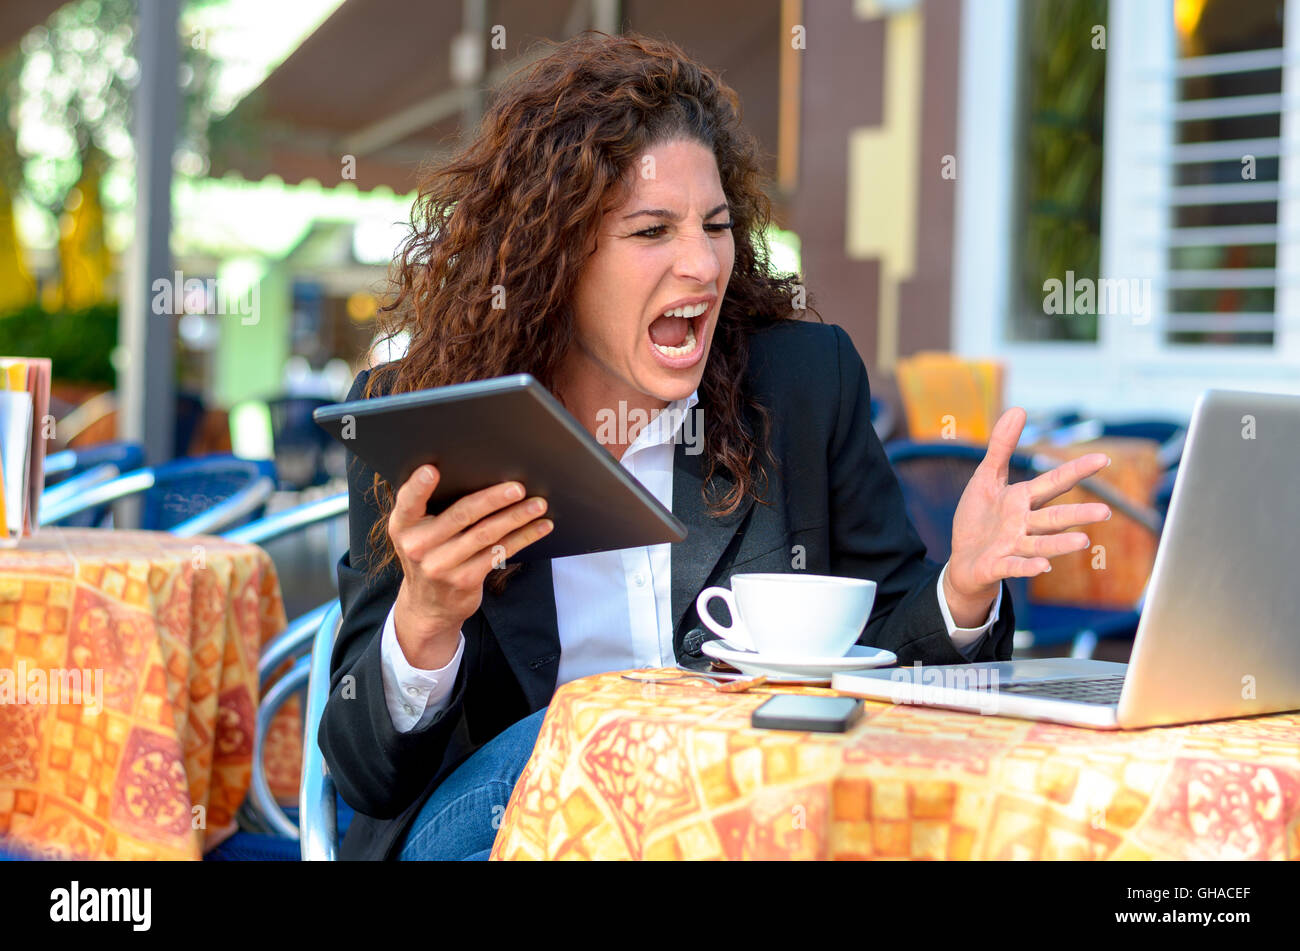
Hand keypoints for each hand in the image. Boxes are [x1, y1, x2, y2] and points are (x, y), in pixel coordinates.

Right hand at [389, 465, 552, 667]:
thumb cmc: (428, 554)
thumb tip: (476, 474)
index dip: (418, 486)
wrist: (428, 606)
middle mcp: (418, 546)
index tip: (432, 470)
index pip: (408, 502)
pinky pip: (499, 552)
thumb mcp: (416, 533)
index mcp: (402, 526)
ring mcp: (441, 566)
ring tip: (538, 505)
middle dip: (493, 498)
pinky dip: (523, 537)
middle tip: (518, 487)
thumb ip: (428, 507)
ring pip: (485, 534)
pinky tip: (539, 527)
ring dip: (516, 517)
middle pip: (461, 515)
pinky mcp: (465, 580)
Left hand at [945, 408, 1112, 624]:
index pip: (1053, 483)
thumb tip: (1019, 409)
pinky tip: (1042, 566)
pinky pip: (1014, 566)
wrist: (963, 562)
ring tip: (1084, 541)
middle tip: (1106, 511)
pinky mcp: (997, 565)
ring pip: (1040, 544)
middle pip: (1054, 517)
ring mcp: (1012, 546)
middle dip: (1078, 514)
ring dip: (1060, 544)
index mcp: (1022, 500)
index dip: (1075, 471)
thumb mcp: (986, 478)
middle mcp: (1024, 524)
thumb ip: (1001, 447)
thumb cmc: (980, 519)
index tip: (1102, 458)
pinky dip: (1027, 566)